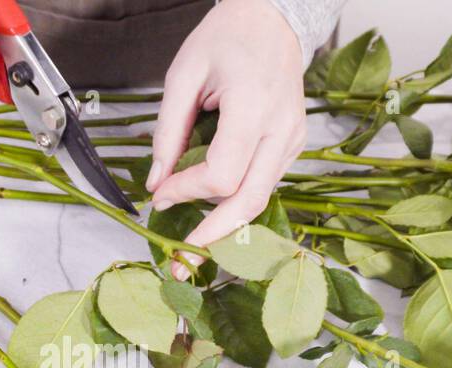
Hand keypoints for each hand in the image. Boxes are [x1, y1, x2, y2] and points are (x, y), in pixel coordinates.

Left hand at [145, 0, 307, 278]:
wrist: (272, 18)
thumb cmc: (228, 37)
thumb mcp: (184, 74)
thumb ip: (168, 131)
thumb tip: (156, 181)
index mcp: (254, 108)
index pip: (220, 175)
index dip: (186, 192)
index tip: (160, 194)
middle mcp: (282, 129)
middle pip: (249, 201)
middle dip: (214, 234)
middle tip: (184, 259)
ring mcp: (294, 139)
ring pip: (259, 197)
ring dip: (224, 219)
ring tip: (193, 239)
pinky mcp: (295, 144)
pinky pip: (265, 182)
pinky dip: (237, 198)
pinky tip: (212, 204)